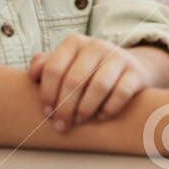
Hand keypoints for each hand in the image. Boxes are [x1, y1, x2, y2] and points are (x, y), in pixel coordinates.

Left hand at [29, 37, 149, 131]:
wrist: (131, 68)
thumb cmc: (89, 71)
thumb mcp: (67, 64)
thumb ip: (47, 66)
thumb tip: (32, 75)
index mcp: (74, 43)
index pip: (54, 69)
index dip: (47, 94)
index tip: (47, 113)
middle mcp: (96, 46)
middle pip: (74, 80)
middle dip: (65, 108)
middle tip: (61, 126)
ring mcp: (118, 57)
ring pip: (98, 87)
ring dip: (85, 109)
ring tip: (79, 121)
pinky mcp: (136, 73)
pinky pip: (122, 93)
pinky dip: (109, 108)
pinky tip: (100, 117)